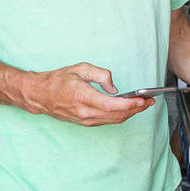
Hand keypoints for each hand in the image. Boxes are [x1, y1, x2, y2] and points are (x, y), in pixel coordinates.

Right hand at [24, 62, 153, 126]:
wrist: (39, 95)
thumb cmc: (58, 80)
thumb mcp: (80, 68)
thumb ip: (101, 75)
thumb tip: (114, 88)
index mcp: (83, 96)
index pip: (111, 105)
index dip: (129, 104)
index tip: (143, 100)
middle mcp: (84, 112)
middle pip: (116, 115)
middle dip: (136, 109)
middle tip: (150, 102)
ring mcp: (84, 119)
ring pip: (113, 120)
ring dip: (130, 114)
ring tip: (143, 105)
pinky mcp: (85, 122)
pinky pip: (107, 121)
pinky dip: (120, 116)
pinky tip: (128, 109)